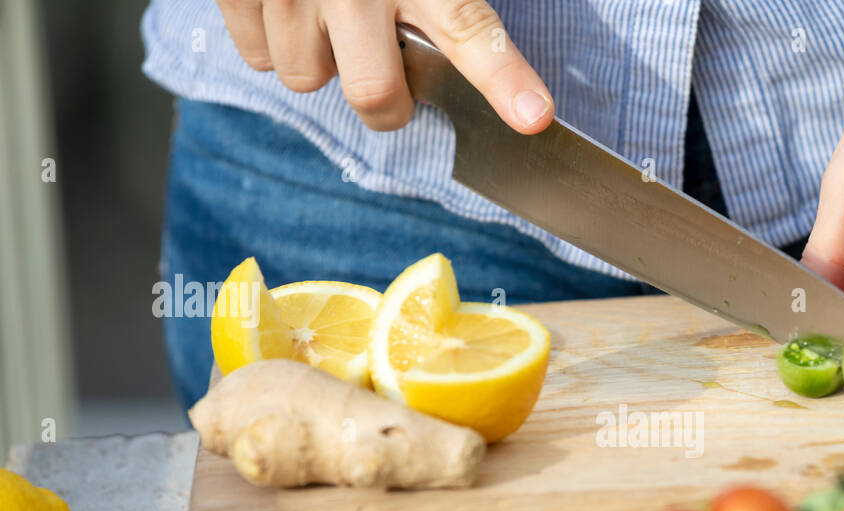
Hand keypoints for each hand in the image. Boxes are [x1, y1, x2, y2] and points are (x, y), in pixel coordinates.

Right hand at [215, 0, 552, 132]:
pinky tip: (290, 6)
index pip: (470, 29)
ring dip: (322, 62)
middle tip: (393, 74)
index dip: (505, 78)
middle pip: (375, 95)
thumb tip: (473, 16)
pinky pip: (259, 57)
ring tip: (330, 16)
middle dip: (388, 102)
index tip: (534, 115)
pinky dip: (275, 41)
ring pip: (306, 79)